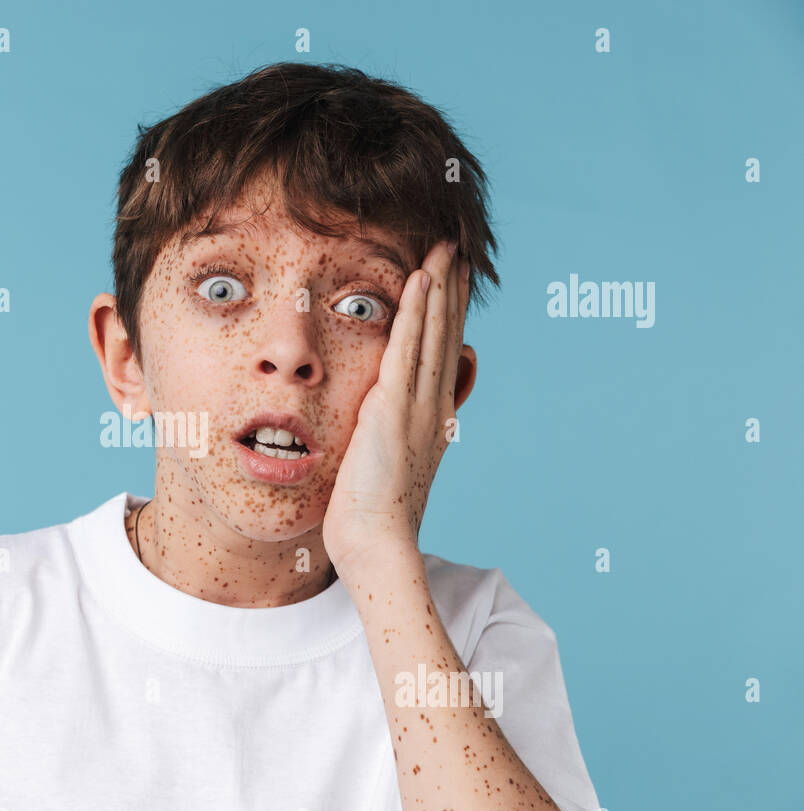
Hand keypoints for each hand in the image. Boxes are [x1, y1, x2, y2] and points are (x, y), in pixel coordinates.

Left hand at [323, 239, 470, 565]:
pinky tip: (419, 278)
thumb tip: (408, 414)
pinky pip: (405, 349)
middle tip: (458, 247)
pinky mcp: (393, 410)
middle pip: (446, 334)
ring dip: (439, 286)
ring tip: (445, 247)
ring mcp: (417, 407)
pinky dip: (415, 312)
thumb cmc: (372, 516)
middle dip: (452, 288)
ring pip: (431, 333)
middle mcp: (432, 407)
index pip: (443, 353)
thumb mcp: (392, 468)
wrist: (375, 544)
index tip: (455, 278)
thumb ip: (400, 434)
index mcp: (431, 419)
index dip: (450, 313)